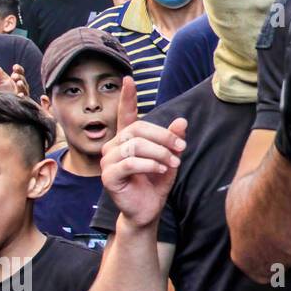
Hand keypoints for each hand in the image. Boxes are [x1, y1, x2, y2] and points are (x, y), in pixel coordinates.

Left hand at [0, 63, 28, 98]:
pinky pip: (23, 99)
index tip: (14, 67)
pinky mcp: (21, 101)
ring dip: (22, 85)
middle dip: (19, 77)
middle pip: (23, 79)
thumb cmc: (6, 89)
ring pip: (24, 88)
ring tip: (19, 83)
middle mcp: (22, 85)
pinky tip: (20, 95)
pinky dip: (22, 97)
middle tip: (14, 76)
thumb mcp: (1, 79)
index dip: (18, 69)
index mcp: (18, 78)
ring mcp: (23, 93)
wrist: (6, 102)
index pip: (20, 72)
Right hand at [100, 77, 186, 228]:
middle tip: (181, 147)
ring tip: (172, 162)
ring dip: (160, 152)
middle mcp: (114, 147)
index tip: (128, 79)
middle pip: (138, 129)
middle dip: (164, 136)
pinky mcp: (108, 176)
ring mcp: (108, 161)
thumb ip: (172, 140)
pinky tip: (161, 169)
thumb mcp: (169, 158)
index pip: (125, 114)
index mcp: (127, 140)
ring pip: (135, 145)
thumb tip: (182, 121)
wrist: (147, 210)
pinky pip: (130, 162)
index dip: (127, 97)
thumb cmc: (155, 184)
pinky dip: (150, 164)